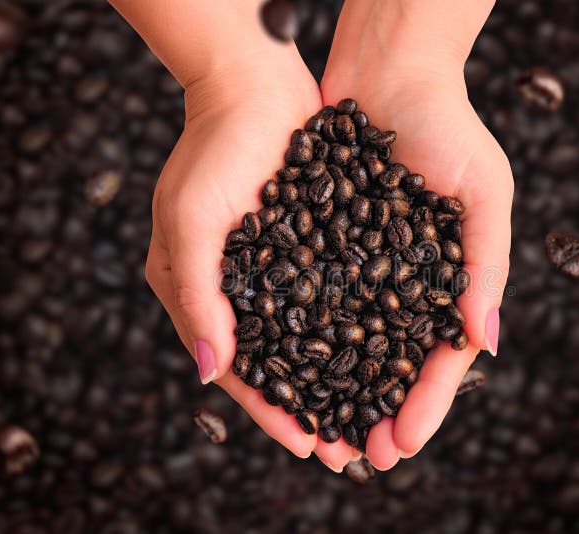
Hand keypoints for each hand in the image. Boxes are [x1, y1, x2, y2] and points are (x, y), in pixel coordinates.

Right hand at [144, 61, 359, 471]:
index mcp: (195, 289)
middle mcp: (235, 286)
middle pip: (277, 363)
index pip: (237, 368)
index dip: (271, 411)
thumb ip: (198, 297)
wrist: (253, 85)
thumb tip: (208, 374)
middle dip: (312, 409)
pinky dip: (355, 328)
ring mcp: (273, 267)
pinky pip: (332, 298)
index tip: (308, 447)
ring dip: (339, 378)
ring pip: (309, 338)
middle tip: (350, 453)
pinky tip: (385, 354)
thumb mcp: (192, 222)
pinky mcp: (309, 245)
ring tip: (373, 415)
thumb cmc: (213, 150)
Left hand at [320, 0, 512, 468]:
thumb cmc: (447, 126)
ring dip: (344, 390)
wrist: (389, 71)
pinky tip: (293, 372)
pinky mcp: (328, 245)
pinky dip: (309, 339)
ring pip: (355, 343)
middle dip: (383, 410)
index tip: (401, 444)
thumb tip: (485, 342)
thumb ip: (486, 265)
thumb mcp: (483, 191)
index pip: (443, 357)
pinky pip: (318, 300)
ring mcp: (368, 267)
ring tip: (327, 433)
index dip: (427, 403)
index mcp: (452, 277)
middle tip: (363, 458)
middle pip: (396, 362)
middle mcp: (409, 280)